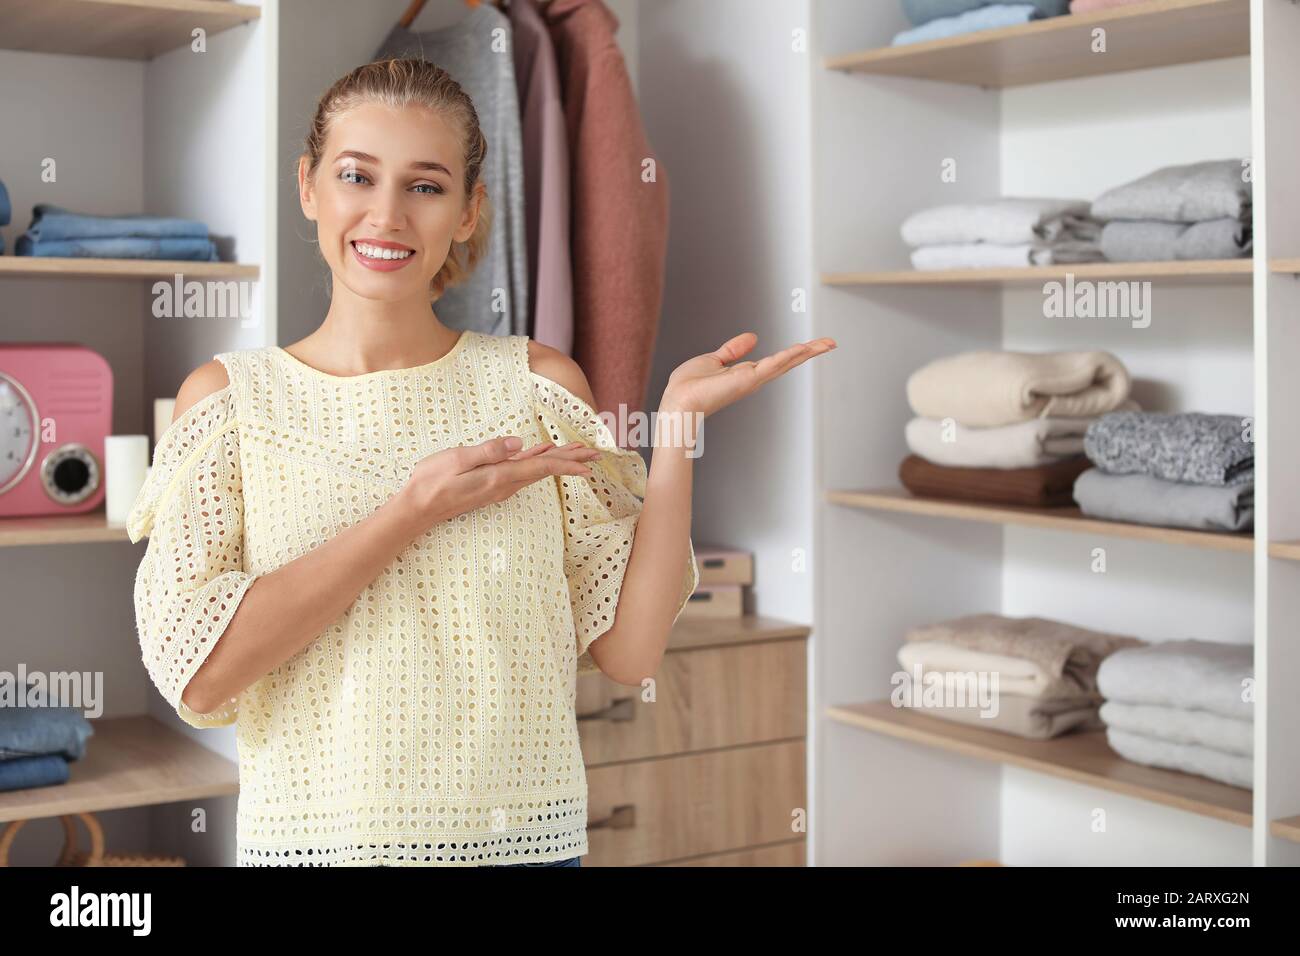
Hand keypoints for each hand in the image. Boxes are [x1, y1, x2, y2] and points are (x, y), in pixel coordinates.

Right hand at [399, 436, 601, 528]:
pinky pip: (521, 472)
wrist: (416, 510)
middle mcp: (504, 484)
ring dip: (558, 461)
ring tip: (577, 453)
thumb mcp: (457, 460)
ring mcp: (498, 486)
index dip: (567, 464)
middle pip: (545, 470)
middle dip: (572, 461)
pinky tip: (541, 454)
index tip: (590, 463)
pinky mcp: (490, 484)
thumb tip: (519, 443)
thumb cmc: (432, 483)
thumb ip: (488, 451)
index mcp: (499, 476)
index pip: (541, 468)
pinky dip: (536, 461)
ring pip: (536, 471)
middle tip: (596, 455)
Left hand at [661, 332, 835, 417]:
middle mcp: (753, 379)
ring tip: (827, 343)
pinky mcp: (748, 379)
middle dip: (809, 352)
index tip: (810, 345)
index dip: (794, 353)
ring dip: (807, 352)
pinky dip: (789, 356)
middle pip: (787, 362)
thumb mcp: (714, 360)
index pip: (775, 361)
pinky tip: (804, 348)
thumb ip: (733, 350)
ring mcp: (752, 380)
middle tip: (830, 343)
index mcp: (745, 374)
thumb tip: (753, 337)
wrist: (678, 401)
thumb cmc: (689, 386)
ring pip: (786, 362)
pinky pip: (773, 364)